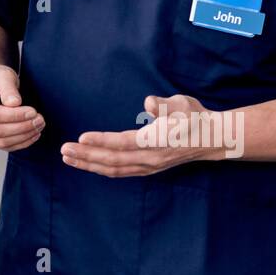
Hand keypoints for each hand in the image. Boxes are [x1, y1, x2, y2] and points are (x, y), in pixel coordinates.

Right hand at [0, 65, 43, 150]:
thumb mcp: (3, 75)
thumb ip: (8, 87)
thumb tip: (15, 103)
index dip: (15, 116)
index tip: (33, 112)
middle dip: (22, 127)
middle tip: (40, 120)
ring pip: (0, 142)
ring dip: (23, 137)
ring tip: (38, 127)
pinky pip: (3, 146)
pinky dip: (20, 143)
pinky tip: (32, 135)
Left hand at [60, 93, 225, 176]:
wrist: (212, 138)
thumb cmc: (194, 117)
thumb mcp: (182, 104)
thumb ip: (163, 105)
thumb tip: (148, 102)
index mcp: (156, 140)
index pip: (124, 142)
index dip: (102, 141)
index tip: (81, 138)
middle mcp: (150, 157)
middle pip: (113, 160)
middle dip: (86, 156)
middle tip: (63, 150)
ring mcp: (149, 166)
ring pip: (114, 169)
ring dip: (90, 164)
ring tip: (68, 158)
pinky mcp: (149, 168)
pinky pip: (121, 172)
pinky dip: (102, 169)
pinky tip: (89, 165)